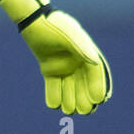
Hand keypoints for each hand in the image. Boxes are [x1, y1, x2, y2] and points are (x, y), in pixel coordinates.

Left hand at [0, 0, 112, 114]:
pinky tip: (54, 104)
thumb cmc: (55, 26)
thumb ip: (82, 47)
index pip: (96, 75)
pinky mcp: (50, 71)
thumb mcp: (70, 35)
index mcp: (86, 55)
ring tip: (69, 110)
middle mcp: (77, 64)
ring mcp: (64, 68)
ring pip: (70, 90)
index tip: (99, 100)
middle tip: (84, 110)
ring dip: (70, 101)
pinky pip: (54, 88)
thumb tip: (94, 61)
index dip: (99, 87)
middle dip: (85, 100)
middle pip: (85, 87)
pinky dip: (54, 97)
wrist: (35, 23)